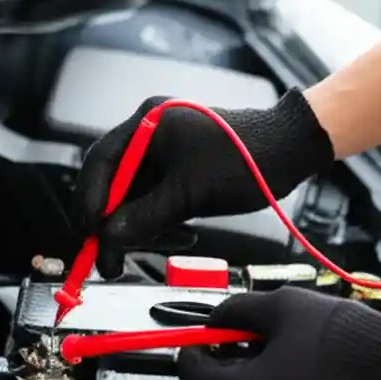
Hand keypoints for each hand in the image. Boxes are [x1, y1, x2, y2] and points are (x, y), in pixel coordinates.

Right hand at [72, 89, 333, 277]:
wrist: (291, 151)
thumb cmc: (247, 159)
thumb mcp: (190, 193)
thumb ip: (145, 217)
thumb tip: (108, 239)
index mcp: (146, 124)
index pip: (100, 163)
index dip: (89, 201)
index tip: (89, 233)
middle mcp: (150, 133)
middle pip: (114, 182)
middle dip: (113, 221)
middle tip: (109, 256)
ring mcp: (165, 151)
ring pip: (135, 196)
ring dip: (139, 226)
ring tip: (154, 248)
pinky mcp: (180, 168)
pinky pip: (157, 199)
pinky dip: (160, 221)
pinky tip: (180, 235)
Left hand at [178, 287, 380, 379]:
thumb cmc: (346, 341)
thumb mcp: (282, 306)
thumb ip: (238, 309)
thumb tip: (218, 317)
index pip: (193, 374)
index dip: (193, 347)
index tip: (203, 332)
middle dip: (228, 359)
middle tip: (248, 331)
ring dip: (255, 373)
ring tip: (285, 343)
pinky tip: (305, 364)